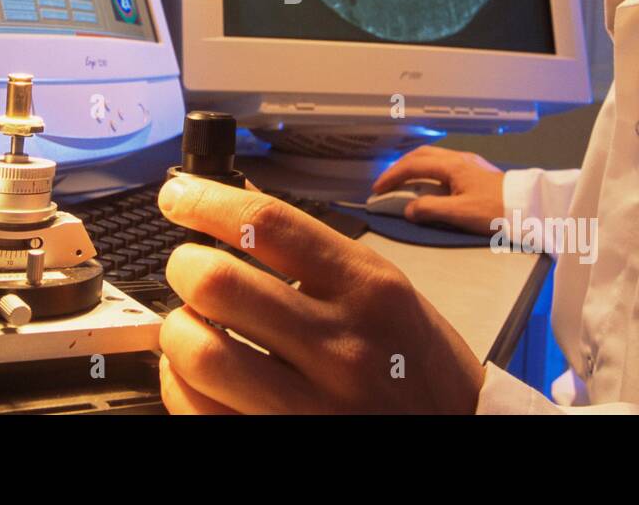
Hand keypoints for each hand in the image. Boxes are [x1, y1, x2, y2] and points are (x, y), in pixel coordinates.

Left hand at [155, 174, 483, 413]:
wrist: (460, 433)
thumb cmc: (420, 363)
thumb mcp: (385, 290)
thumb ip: (313, 249)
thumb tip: (235, 203)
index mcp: (369, 289)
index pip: (266, 224)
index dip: (205, 201)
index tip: (179, 196)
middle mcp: (342, 346)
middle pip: (220, 283)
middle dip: (184, 265)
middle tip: (187, 266)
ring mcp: (313, 405)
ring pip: (199, 352)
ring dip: (178, 329)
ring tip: (192, 324)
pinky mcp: (282, 442)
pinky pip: (199, 411)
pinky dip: (179, 384)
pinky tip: (194, 372)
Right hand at [372, 145, 504, 232]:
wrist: (528, 207)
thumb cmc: (497, 209)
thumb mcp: (460, 213)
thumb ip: (430, 209)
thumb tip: (408, 209)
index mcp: (452, 166)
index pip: (413, 166)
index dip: (392, 176)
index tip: (378, 189)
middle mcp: (458, 159)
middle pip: (420, 155)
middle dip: (399, 167)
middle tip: (386, 183)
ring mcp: (468, 163)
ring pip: (432, 157)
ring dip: (413, 167)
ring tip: (403, 182)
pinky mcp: (476, 171)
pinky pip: (442, 164)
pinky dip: (427, 170)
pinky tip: (428, 183)